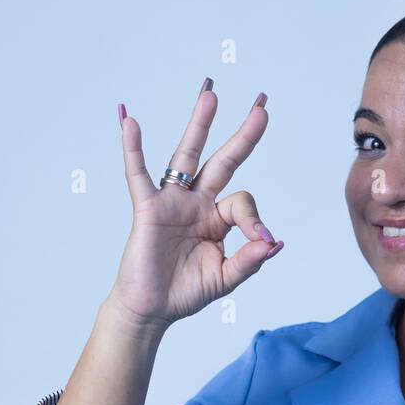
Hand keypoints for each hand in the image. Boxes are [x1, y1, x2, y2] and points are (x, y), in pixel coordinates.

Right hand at [108, 81, 282, 328]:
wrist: (151, 309)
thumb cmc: (185, 292)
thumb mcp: (225, 279)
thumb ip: (249, 261)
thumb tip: (273, 242)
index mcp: (218, 219)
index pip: (243, 203)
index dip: (255, 220)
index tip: (261, 240)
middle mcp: (197, 204)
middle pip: (223, 161)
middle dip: (243, 135)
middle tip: (262, 106)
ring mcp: (172, 202)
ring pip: (187, 156)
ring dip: (199, 125)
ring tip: (210, 95)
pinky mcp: (148, 209)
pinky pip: (138, 174)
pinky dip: (133, 149)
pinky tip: (130, 123)